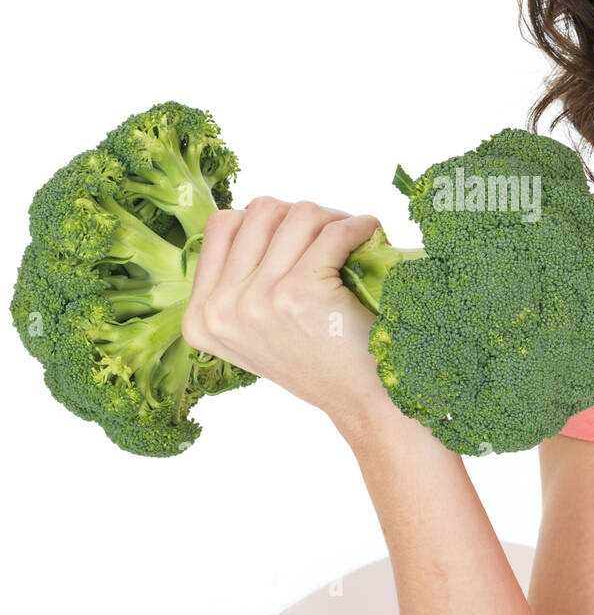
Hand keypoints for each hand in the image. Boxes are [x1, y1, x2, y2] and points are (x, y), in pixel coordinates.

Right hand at [181, 196, 396, 440]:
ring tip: (353, 241)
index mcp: (200, 318)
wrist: (362, 403)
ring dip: (335, 220)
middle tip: (333, 237)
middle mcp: (220, 310)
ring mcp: (257, 301)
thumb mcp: (255, 330)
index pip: (222, 226)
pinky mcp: (300, 294)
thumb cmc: (318, 360)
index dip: (267, 222)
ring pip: (298, 213)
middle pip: (261, 212)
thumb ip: (237, 281)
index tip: (298, 240)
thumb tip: (249, 214)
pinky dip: (359, 227)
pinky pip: (333, 232)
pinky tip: (372, 238)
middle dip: (304, 217)